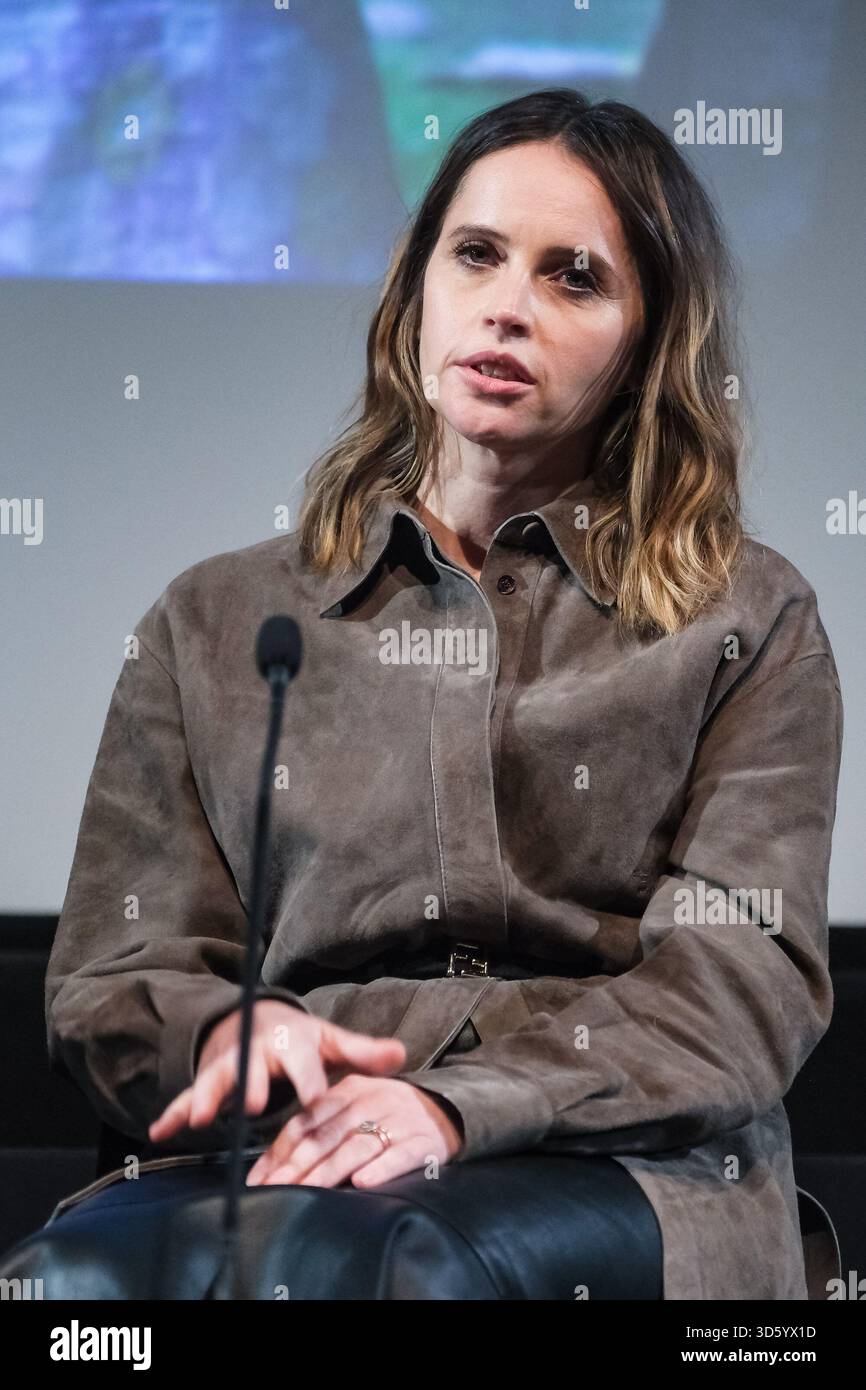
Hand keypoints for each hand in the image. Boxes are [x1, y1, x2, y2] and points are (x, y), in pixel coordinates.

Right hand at [147, 999, 406, 1142]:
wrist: (263, 1022)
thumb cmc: (304, 1041)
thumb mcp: (333, 1042)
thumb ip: (364, 1052)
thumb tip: (402, 1053)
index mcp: (293, 1041)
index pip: (304, 1062)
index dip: (309, 1080)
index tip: (314, 1099)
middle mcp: (258, 1050)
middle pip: (253, 1067)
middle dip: (250, 1084)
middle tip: (250, 1106)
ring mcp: (229, 1065)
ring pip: (215, 1079)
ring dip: (205, 1097)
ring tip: (200, 1120)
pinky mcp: (210, 1080)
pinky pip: (188, 1096)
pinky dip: (174, 1112)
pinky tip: (159, 1131)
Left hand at [245, 1072, 462, 1188]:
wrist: (445, 1107)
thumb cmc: (387, 1112)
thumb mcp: (354, 1104)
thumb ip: (321, 1125)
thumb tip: (275, 1162)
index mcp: (349, 1090)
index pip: (308, 1121)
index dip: (281, 1150)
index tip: (260, 1178)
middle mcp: (371, 1102)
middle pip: (327, 1136)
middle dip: (298, 1166)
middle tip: (274, 1190)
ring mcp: (397, 1121)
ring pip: (357, 1147)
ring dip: (330, 1171)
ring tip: (308, 1191)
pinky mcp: (424, 1142)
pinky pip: (400, 1156)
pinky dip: (381, 1169)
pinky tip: (363, 1182)